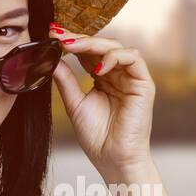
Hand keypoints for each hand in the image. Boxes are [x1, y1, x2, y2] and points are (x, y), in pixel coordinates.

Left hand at [48, 25, 154, 178]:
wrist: (113, 160)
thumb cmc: (97, 138)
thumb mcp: (75, 104)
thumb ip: (65, 81)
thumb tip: (51, 58)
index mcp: (103, 78)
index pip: (87, 52)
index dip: (71, 42)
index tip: (51, 35)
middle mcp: (118, 74)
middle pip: (101, 45)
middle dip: (79, 38)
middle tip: (58, 36)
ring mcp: (132, 78)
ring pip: (116, 47)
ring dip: (94, 43)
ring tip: (73, 47)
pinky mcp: (144, 84)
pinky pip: (133, 58)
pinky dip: (114, 57)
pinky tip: (96, 68)